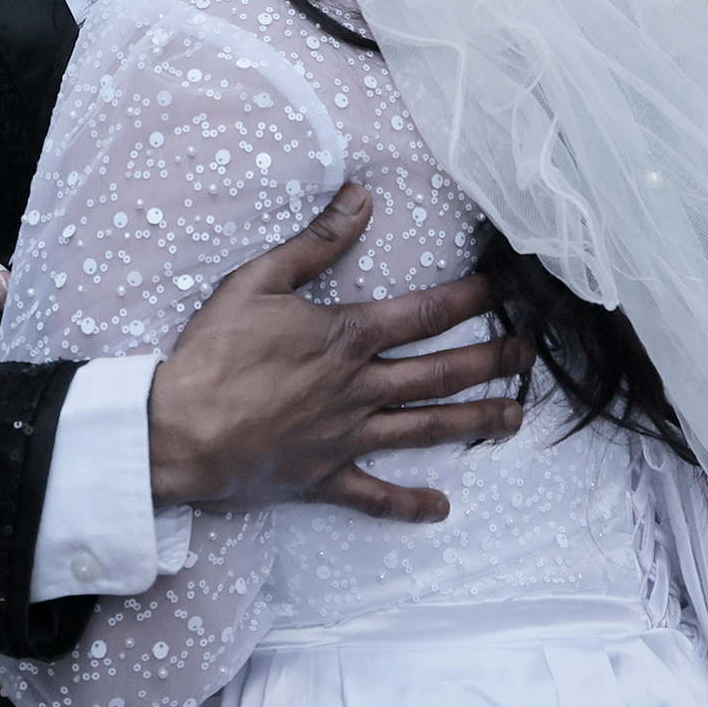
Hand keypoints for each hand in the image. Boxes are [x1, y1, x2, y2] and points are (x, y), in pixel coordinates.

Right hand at [147, 184, 526, 521]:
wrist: (178, 431)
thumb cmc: (212, 353)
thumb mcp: (257, 280)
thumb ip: (315, 241)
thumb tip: (361, 198)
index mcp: (346, 338)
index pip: (425, 314)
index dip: (469, 299)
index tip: (501, 290)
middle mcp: (359, 389)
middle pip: (441, 374)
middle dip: (491, 361)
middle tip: (529, 355)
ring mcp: (346, 437)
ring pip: (426, 430)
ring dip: (475, 423)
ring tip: (514, 419)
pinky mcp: (324, 476)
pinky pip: (375, 495)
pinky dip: (409, 505)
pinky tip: (440, 508)